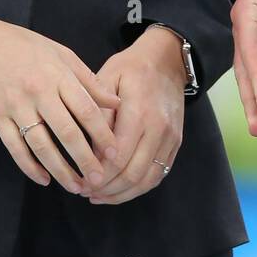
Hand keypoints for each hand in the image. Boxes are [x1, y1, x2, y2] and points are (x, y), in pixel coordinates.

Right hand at [0, 15, 120, 193]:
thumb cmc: (26, 47)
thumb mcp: (61, 53)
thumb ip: (88, 79)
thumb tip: (115, 101)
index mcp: (57, 74)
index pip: (85, 108)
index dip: (101, 133)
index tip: (114, 152)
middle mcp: (38, 92)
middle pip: (66, 132)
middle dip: (84, 159)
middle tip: (99, 178)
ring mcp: (15, 106)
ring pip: (41, 145)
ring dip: (60, 170)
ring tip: (76, 186)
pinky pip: (15, 148)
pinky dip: (29, 167)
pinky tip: (44, 180)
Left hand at [86, 26, 186, 204]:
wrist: (167, 60)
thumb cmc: (131, 68)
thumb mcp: (107, 78)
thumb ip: (97, 113)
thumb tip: (88, 150)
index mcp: (139, 112)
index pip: (118, 156)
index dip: (98, 175)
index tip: (80, 182)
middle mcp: (158, 128)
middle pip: (132, 173)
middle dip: (107, 189)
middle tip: (85, 192)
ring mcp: (170, 138)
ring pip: (147, 179)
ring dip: (122, 194)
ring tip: (99, 196)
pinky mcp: (175, 143)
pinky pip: (159, 174)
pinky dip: (139, 188)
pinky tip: (120, 191)